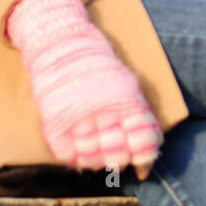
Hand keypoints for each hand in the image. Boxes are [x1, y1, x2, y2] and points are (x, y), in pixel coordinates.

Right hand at [6, 0, 161, 179]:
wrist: (63, 42)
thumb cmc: (99, 67)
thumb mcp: (127, 84)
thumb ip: (140, 116)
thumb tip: (151, 152)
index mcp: (127, 100)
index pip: (144, 141)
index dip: (145, 157)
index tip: (142, 163)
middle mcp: (103, 110)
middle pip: (118, 154)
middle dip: (119, 159)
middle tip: (116, 155)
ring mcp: (77, 115)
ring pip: (92, 158)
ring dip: (96, 160)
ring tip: (96, 152)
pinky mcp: (55, 119)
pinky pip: (66, 152)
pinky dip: (73, 156)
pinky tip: (77, 150)